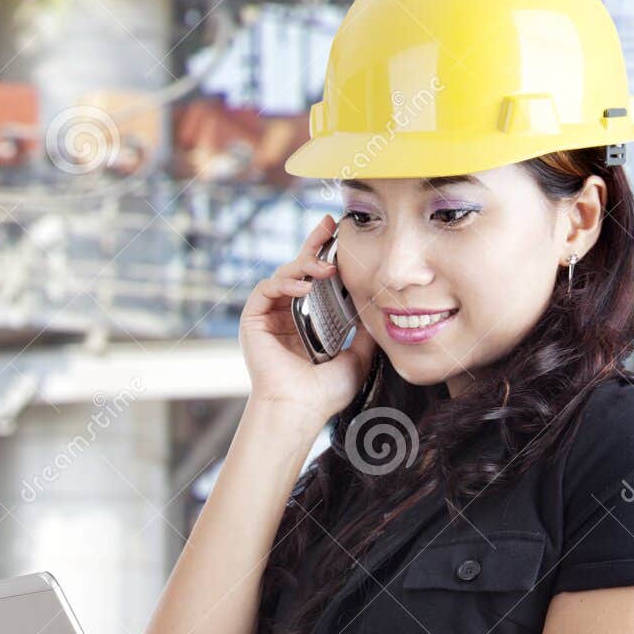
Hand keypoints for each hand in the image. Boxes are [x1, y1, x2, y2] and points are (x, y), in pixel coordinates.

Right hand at [239, 212, 377, 425]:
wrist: (301, 408)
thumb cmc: (325, 392)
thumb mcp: (357, 356)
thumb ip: (364, 332)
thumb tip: (379, 310)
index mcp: (309, 321)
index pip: (318, 281)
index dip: (328, 257)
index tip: (342, 237)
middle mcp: (288, 315)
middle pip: (300, 269)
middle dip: (314, 244)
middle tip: (328, 225)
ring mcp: (270, 316)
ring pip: (284, 274)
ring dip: (305, 265)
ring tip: (325, 268)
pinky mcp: (253, 320)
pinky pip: (266, 289)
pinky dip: (284, 282)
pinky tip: (304, 286)